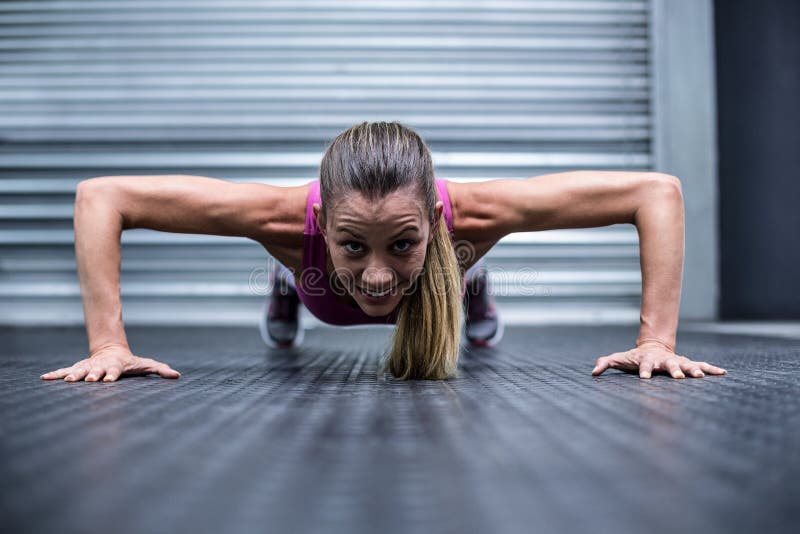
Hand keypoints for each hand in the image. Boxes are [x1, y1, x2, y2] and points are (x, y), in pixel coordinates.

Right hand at [40, 344, 180, 382]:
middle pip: (95, 372)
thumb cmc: (132, 363)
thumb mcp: (147, 365)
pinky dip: (55, 374)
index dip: (111, 375)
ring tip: (65, 381)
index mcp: (116, 367)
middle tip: (88, 380)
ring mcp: (88, 367)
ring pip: (79, 371)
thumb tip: (177, 375)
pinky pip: (64, 371)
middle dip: (91, 376)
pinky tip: (43, 378)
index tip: (107, 380)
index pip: (114, 372)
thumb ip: (161, 370)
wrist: (113, 352)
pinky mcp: (79, 369)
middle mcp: (100, 367)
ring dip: (72, 376)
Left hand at [591, 341, 726, 378]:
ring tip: (702, 377)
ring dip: (694, 370)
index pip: (644, 366)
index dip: (644, 371)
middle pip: (669, 365)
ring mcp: (676, 361)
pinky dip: (711, 369)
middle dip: (674, 370)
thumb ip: (606, 363)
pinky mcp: (687, 363)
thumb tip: (593, 372)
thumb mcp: (619, 359)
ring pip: (687, 365)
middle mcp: (664, 361)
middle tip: (679, 377)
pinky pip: (701, 365)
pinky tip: (723, 373)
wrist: (652, 347)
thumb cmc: (634, 357)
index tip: (644, 378)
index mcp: (647, 361)